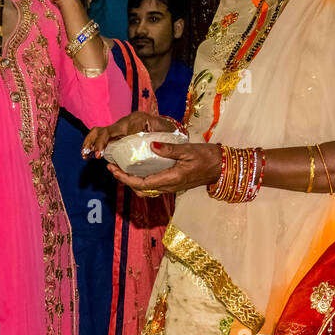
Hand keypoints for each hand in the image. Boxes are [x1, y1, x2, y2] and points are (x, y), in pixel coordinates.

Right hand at [83, 112, 176, 156]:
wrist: (162, 127)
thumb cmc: (166, 132)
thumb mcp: (168, 133)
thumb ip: (164, 139)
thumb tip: (154, 146)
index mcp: (138, 119)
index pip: (127, 130)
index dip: (123, 140)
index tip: (118, 152)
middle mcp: (125, 121)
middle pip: (108, 130)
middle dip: (100, 142)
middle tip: (97, 155)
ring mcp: (117, 127)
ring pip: (99, 131)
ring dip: (90, 142)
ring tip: (85, 154)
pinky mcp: (113, 133)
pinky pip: (98, 136)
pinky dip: (91, 144)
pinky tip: (86, 154)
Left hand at [104, 141, 223, 195]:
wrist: (221, 167)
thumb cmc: (207, 157)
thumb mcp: (188, 150)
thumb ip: (169, 149)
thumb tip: (152, 145)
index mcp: (170, 179)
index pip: (140, 183)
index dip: (124, 178)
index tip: (113, 168)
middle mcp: (167, 187)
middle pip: (139, 189)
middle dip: (124, 180)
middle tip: (113, 167)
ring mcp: (170, 187)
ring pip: (145, 189)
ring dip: (131, 180)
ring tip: (121, 167)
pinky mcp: (172, 185)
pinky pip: (152, 185)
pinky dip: (140, 179)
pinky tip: (137, 168)